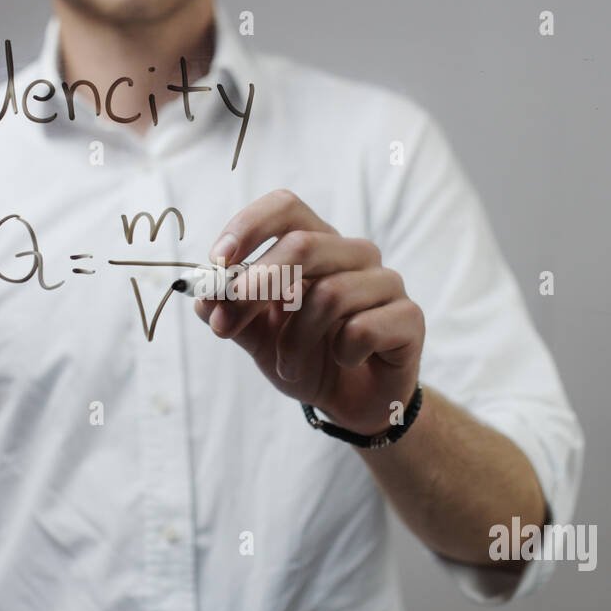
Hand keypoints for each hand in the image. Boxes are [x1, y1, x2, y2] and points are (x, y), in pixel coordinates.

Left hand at [194, 189, 424, 435]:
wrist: (353, 403)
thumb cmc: (307, 357)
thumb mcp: (256, 337)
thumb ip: (227, 312)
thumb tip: (201, 295)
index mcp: (317, 245)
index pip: (286, 207)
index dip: (248, 227)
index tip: (217, 262)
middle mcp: (354, 255)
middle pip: (303, 244)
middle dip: (256, 287)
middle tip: (226, 324)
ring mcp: (385, 283)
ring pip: (329, 294)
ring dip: (294, 340)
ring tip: (287, 365)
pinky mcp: (409, 318)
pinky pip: (363, 329)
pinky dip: (341, 353)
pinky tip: (343, 361)